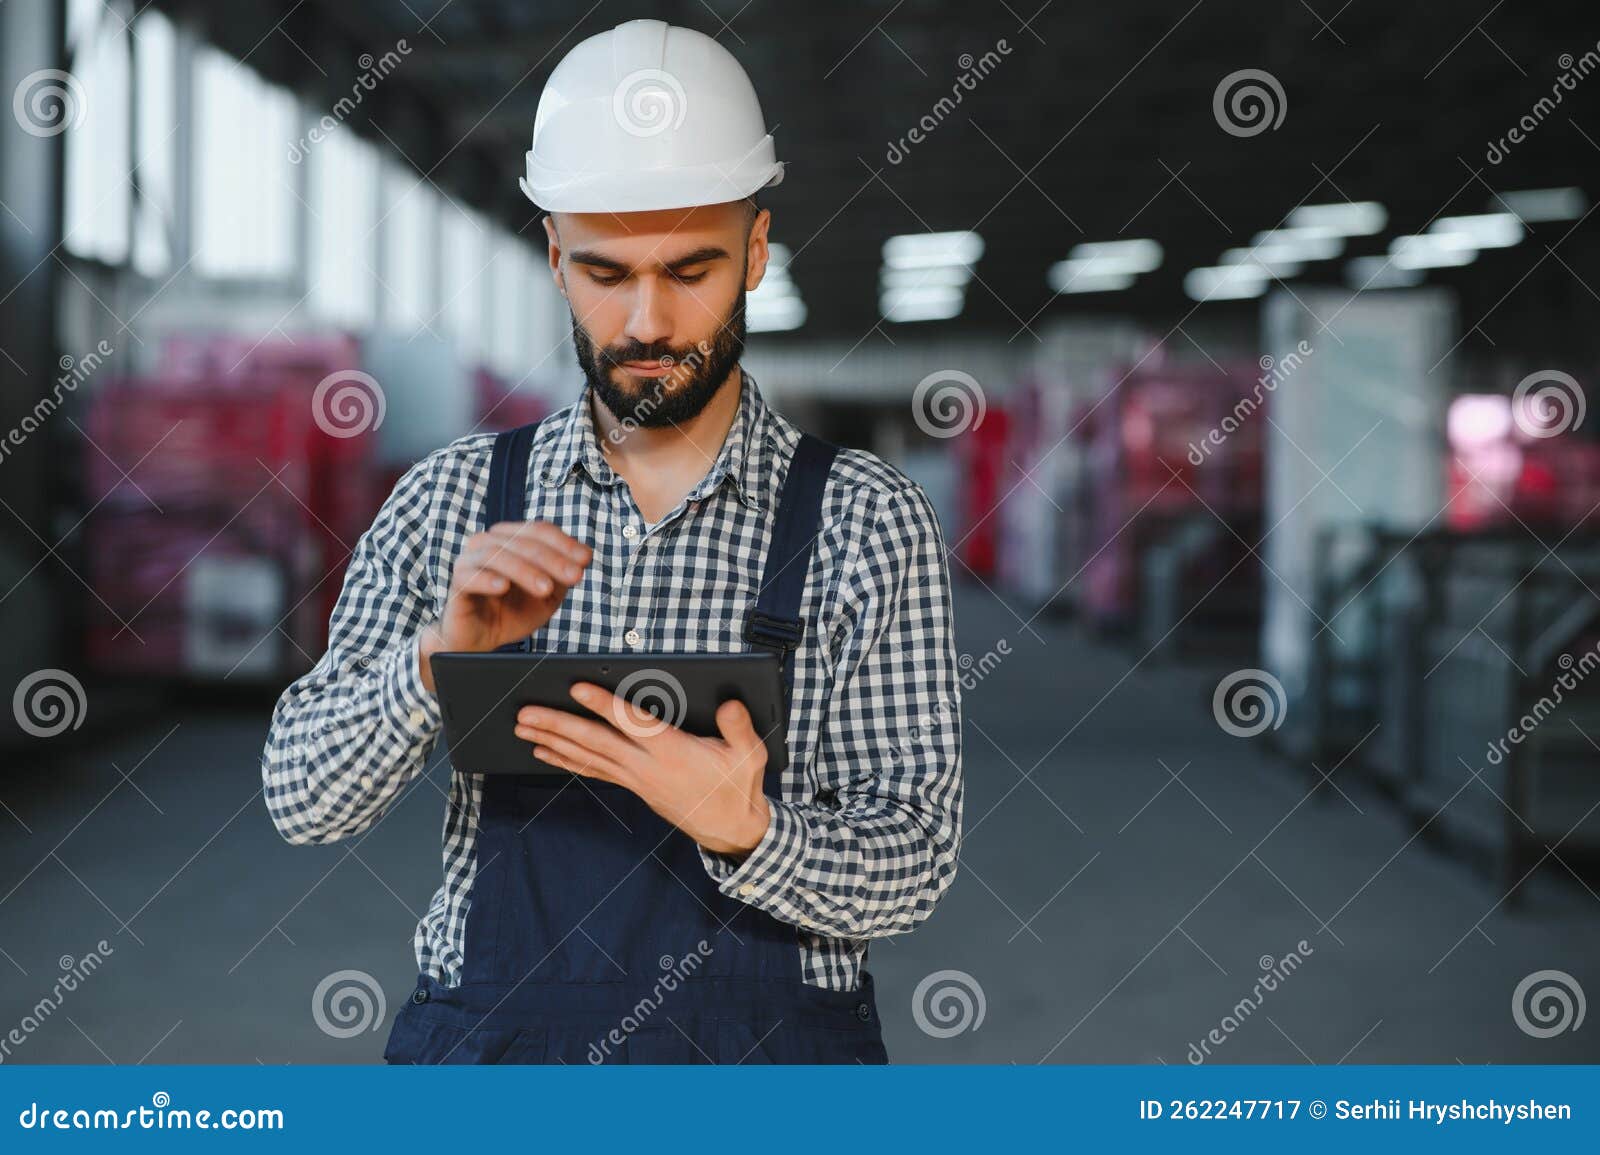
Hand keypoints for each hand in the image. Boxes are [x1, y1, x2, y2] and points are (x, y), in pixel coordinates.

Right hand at [418, 521, 591, 692]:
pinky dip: (488, 579)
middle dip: (552, 559)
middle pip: (523, 541)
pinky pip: (470, 576)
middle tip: (573, 576)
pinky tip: (503, 588)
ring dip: (525, 570)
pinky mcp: (457, 582)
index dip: (565, 543)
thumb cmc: (510, 613)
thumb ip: (562, 577)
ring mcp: (470, 560)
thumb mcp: (547, 596)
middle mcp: (489, 543)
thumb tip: (583, 557)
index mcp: (511, 540)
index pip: (539, 530)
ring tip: (545, 588)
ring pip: (497, 554)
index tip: (585, 559)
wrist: (478, 640)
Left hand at [514, 683, 771, 856]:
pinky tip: (544, 751)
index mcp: (673, 752)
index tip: (577, 687)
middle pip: (595, 741)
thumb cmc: (738, 786)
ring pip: (587, 756)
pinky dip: (566, 760)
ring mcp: (636, 779)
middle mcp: (647, 766)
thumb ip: (739, 727)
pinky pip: (592, 771)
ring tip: (523, 727)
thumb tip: (730, 702)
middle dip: (557, 725)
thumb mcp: (750, 755)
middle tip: (525, 712)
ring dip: (553, 740)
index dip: (604, 705)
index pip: (632, 724)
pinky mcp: (633, 786)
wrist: (731, 829)